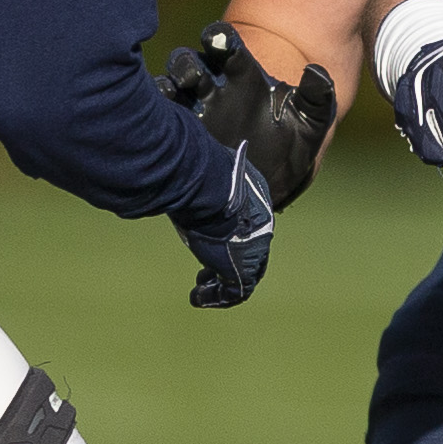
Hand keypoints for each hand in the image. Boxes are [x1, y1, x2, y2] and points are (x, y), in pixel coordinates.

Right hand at [159, 23, 335, 209]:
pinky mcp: (180, 142)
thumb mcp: (313, 122)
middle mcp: (213, 91)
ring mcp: (193, 115)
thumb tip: (316, 71)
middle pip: (188, 63)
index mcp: (243, 77)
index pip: (225, 46)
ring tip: (173, 95)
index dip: (219, 38)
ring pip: (168, 90)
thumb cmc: (292, 147)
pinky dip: (154, 121)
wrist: (276, 188)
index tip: (219, 38)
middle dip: (186, 65)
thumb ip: (319, 95)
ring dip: (166, 90)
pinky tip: (160, 126)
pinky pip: (158, 124)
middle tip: (193, 75)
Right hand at [172, 144, 273, 308]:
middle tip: (208, 274)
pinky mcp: (241, 268)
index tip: (215, 243)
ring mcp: (254, 249)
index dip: (234, 238)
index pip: (250, 225)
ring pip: (245, 276)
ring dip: (221, 285)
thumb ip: (199, 167)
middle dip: (230, 265)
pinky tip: (198, 298)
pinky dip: (217, 298)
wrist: (209, 187)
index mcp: (257, 203)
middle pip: (252, 254)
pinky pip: (235, 292)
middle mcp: (262, 226)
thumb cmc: (203, 173)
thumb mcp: (203, 170)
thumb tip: (181, 145)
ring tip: (202, 290)